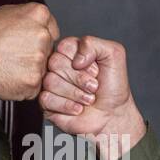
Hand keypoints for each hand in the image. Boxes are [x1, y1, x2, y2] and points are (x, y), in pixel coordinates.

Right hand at [0, 1, 57, 101]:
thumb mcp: (8, 13)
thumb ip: (30, 18)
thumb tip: (43, 25)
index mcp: (39, 14)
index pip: (52, 32)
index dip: (38, 40)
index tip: (26, 43)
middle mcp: (42, 35)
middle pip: (49, 52)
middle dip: (35, 56)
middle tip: (13, 56)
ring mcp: (39, 60)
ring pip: (42, 71)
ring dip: (29, 72)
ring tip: (8, 66)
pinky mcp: (33, 81)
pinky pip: (34, 88)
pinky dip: (23, 86)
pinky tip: (9, 76)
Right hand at [40, 35, 145, 159]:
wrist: (113, 116)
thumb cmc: (113, 87)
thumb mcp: (114, 55)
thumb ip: (93, 44)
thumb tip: (75, 59)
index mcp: (72, 52)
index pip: (64, 46)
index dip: (82, 60)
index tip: (96, 71)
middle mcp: (59, 67)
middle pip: (55, 63)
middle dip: (80, 78)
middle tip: (93, 87)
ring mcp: (51, 85)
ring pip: (50, 81)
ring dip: (76, 93)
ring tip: (88, 99)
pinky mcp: (47, 103)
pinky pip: (46, 98)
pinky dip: (66, 105)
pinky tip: (78, 109)